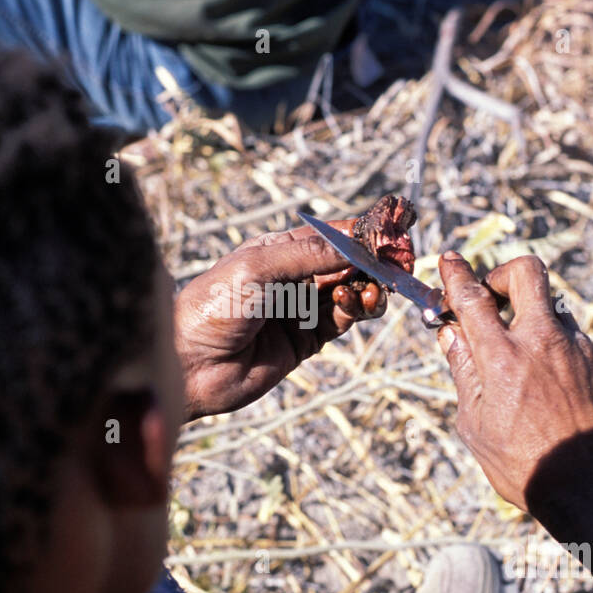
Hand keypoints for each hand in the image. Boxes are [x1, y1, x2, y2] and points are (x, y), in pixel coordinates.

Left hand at [175, 223, 383, 419]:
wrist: (192, 366)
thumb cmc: (214, 307)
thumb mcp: (258, 268)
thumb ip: (308, 255)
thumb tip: (354, 243)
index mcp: (277, 250)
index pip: (330, 234)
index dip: (363, 230)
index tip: (395, 227)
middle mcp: (292, 276)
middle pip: (346, 261)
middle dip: (375, 258)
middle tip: (400, 259)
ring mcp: (301, 308)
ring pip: (350, 289)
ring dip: (368, 285)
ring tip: (374, 288)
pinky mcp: (307, 339)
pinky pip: (343, 319)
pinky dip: (357, 309)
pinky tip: (357, 303)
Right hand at [434, 251, 592, 516]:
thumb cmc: (525, 465)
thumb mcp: (476, 424)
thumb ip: (464, 372)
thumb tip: (452, 335)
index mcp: (502, 357)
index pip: (473, 297)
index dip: (456, 274)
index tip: (448, 261)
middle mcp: (543, 342)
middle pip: (527, 273)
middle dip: (503, 276)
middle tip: (491, 299)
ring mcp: (578, 351)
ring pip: (553, 310)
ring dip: (531, 322)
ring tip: (517, 360)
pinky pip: (573, 345)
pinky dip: (555, 353)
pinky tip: (548, 386)